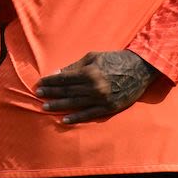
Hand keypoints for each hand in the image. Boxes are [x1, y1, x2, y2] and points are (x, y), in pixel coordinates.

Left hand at [35, 50, 157, 123]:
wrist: (139, 69)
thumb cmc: (114, 60)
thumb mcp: (93, 57)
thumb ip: (75, 67)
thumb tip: (58, 74)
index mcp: (90, 73)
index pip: (64, 79)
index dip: (51, 82)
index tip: (40, 84)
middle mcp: (94, 88)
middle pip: (67, 92)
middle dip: (51, 94)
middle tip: (38, 95)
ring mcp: (102, 99)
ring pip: (75, 104)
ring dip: (59, 106)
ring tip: (45, 107)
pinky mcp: (109, 108)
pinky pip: (89, 115)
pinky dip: (76, 118)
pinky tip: (64, 120)